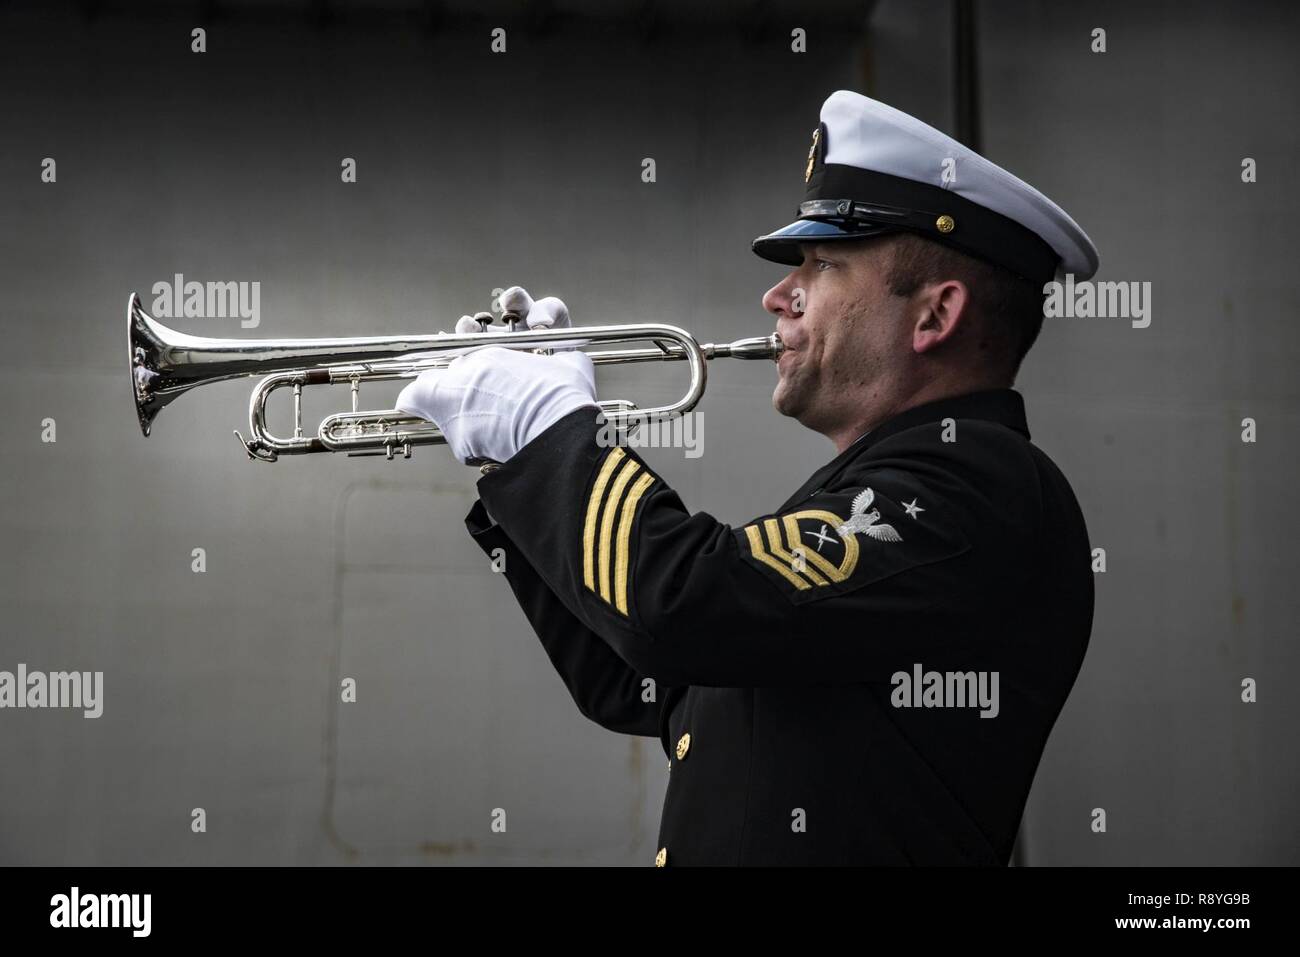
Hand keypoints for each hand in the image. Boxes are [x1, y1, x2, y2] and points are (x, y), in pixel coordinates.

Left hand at [396, 288, 596, 463]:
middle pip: (495, 333)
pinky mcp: (564, 350)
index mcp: (480, 384)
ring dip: (518, 305)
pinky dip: (547, 312)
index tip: (460, 328)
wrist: (545, 420)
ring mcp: (537, 360)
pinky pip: (557, 318)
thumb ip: (422, 393)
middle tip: (485, 318)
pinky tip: (541, 324)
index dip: (461, 337)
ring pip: (525, 318)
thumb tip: (404, 400)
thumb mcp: (443, 400)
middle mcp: (509, 371)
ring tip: (513, 307)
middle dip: (487, 320)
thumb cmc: (494, 411)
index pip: (467, 354)